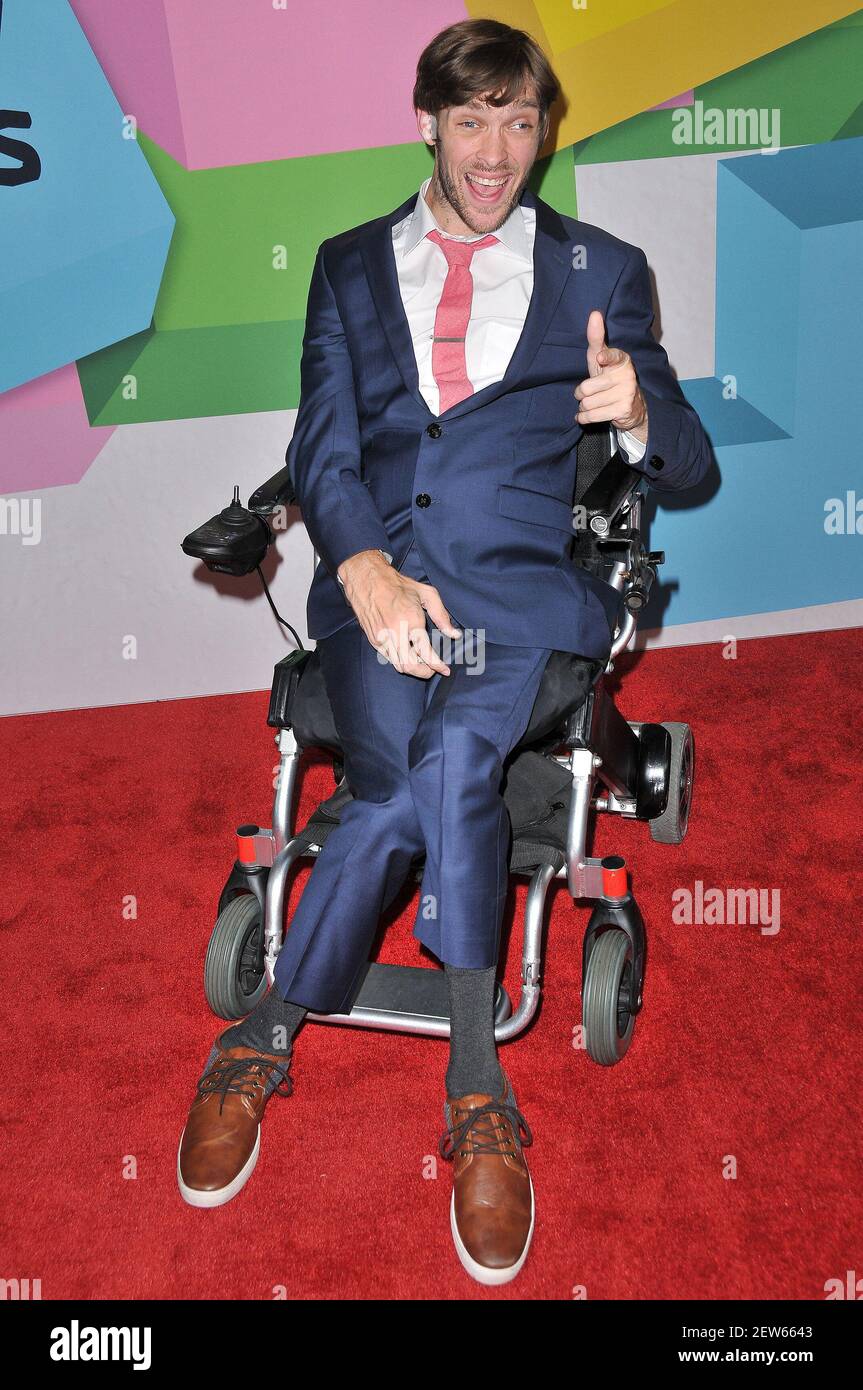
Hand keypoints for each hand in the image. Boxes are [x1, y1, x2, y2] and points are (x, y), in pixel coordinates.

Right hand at [337, 549, 460, 678]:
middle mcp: (395, 632)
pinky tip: (408, 653)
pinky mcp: (373, 639)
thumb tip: (454, 635)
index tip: (445, 670)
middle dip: (425, 672)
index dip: (437, 666)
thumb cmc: (399, 585)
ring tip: (422, 662)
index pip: (425, 652)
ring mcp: (381, 637)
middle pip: (411, 666)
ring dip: (413, 668)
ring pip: (399, 665)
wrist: (367, 580)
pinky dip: (400, 660)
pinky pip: (389, 658)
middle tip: (433, 669)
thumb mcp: (427, 594)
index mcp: (410, 620)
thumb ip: (442, 616)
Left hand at [574, 309, 647, 440]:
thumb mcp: (601, 359)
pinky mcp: (624, 410)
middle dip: (581, 394)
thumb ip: (596, 338)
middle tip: (590, 393)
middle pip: (587, 388)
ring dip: (584, 407)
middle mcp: (627, 375)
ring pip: (588, 403)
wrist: (632, 408)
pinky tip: (588, 415)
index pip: (612, 356)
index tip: (600, 358)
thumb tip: (594, 313)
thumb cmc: (610, 379)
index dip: (605, 358)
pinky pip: (592, 415)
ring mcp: (627, 393)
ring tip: (595, 403)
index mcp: (622, 359)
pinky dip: (584, 417)